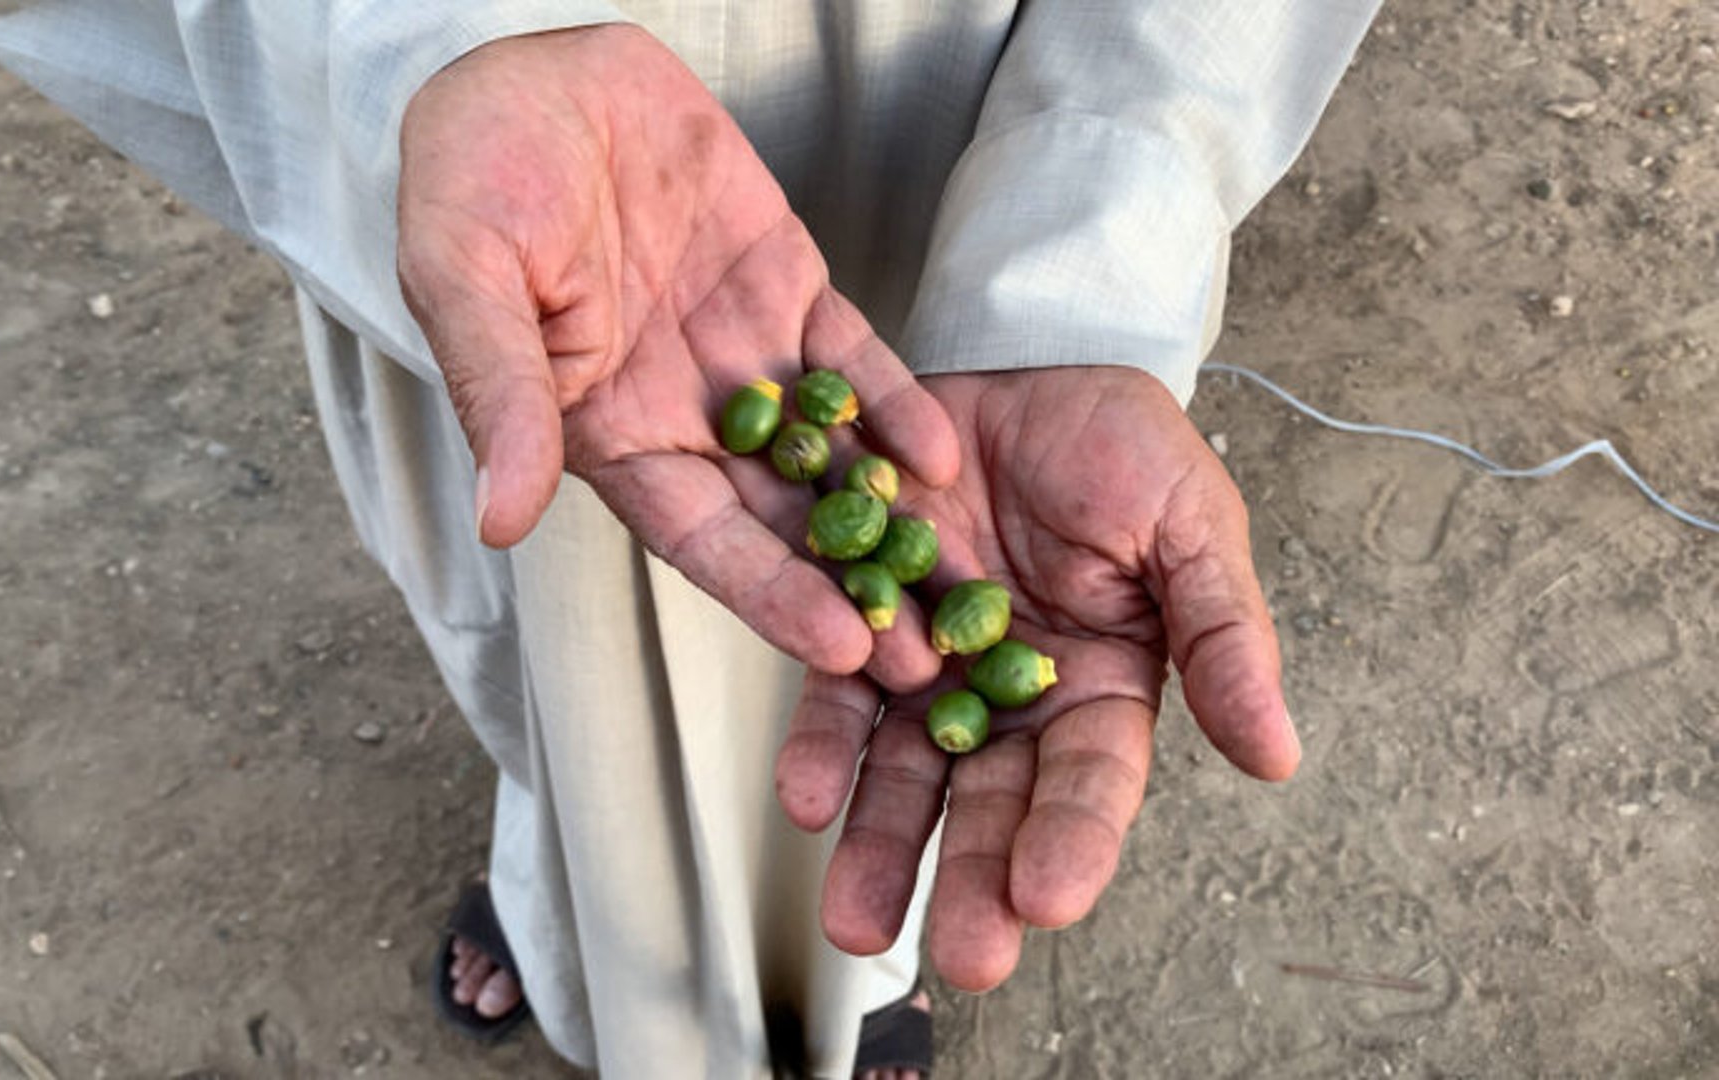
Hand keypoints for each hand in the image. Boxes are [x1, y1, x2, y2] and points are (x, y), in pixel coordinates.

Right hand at [397, 25, 958, 685]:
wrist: (529, 71)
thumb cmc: (471, 176)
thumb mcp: (466, 281)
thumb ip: (501, 397)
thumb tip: (500, 520)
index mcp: (607, 436)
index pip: (699, 539)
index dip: (769, 595)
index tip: (839, 651)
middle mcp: (684, 416)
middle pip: (782, 521)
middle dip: (857, 588)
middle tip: (937, 658)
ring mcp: (743, 354)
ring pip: (831, 455)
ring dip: (894, 518)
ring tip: (966, 585)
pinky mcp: (786, 287)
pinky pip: (853, 360)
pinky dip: (895, 407)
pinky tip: (941, 457)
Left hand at [774, 365, 1298, 989]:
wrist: (1025, 369)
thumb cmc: (1123, 448)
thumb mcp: (1193, 527)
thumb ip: (1223, 637)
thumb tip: (1276, 753)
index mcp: (1104, 690)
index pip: (1091, 784)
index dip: (1071, 842)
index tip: (1047, 897)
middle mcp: (1015, 699)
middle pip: (992, 805)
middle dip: (971, 880)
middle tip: (960, 953)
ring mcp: (934, 667)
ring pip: (905, 773)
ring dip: (881, 846)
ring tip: (858, 917)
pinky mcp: (861, 623)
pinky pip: (834, 696)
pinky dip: (819, 746)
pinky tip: (806, 793)